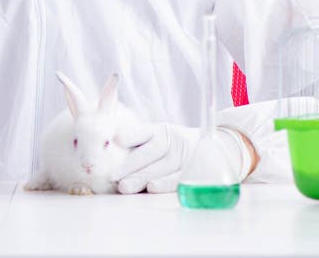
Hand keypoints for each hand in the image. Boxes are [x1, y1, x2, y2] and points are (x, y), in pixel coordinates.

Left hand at [112, 123, 250, 193]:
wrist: (208, 150)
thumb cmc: (170, 148)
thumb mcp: (156, 139)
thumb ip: (135, 143)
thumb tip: (110, 147)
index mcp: (159, 131)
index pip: (143, 132)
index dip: (130, 135)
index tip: (116, 139)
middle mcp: (172, 141)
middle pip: (150, 152)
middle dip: (131, 165)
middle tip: (113, 175)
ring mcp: (183, 156)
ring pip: (162, 167)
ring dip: (142, 177)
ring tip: (124, 186)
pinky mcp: (192, 172)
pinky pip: (178, 178)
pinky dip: (165, 183)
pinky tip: (151, 188)